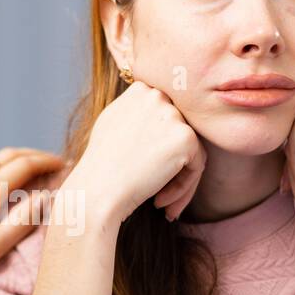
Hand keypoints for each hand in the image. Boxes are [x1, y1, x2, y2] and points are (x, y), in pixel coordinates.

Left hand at [0, 147, 64, 285]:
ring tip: (32, 168)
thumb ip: (23, 220)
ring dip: (16, 158)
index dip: (47, 162)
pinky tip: (2, 178)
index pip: (25, 164)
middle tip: (52, 162)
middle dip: (34, 155)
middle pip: (10, 154)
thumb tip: (45, 196)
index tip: (64, 164)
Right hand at [69, 81, 205, 223]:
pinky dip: (184, 187)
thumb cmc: (100, 166)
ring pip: (191, 150)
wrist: (97, 190)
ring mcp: (172, 114)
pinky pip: (196, 165)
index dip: (159, 146)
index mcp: (139, 90)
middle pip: (180, 132)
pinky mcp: (186, 137)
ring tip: (161, 203)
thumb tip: (158, 117)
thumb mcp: (112, 125)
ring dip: (179, 179)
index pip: (165, 116)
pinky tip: (160, 202)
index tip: (147, 170)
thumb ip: (137, 114)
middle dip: (172, 163)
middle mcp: (156, 96)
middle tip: (158, 193)